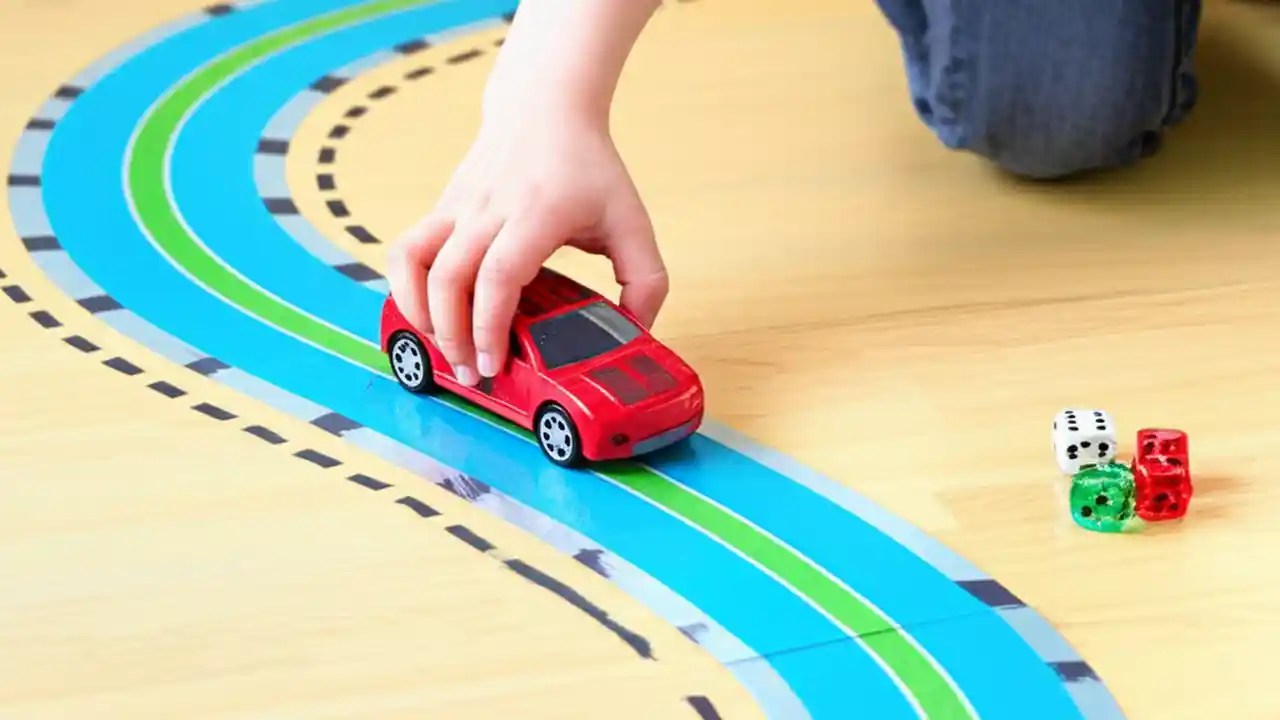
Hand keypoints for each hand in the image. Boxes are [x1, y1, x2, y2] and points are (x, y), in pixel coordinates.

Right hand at [386, 108, 665, 386]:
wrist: (543, 107)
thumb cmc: (588, 168)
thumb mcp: (631, 220)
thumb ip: (646, 280)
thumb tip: (636, 332)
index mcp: (536, 214)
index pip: (498, 275)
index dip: (489, 325)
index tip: (494, 364)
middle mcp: (488, 209)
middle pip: (448, 278)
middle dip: (453, 335)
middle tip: (473, 374)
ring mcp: (457, 206)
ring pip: (412, 261)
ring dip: (419, 313)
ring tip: (442, 348)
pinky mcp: (440, 207)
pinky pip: (406, 250)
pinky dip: (405, 287)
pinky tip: (426, 314)